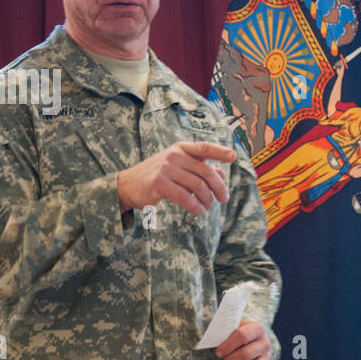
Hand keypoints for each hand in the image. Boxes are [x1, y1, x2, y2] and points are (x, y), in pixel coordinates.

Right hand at [117, 141, 237, 216]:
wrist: (127, 185)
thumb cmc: (156, 176)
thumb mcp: (177, 167)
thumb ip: (198, 169)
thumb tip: (221, 175)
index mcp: (180, 149)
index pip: (204, 148)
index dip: (220, 152)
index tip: (233, 157)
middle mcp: (174, 155)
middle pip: (206, 172)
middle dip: (219, 188)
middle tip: (223, 199)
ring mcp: (166, 169)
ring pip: (198, 186)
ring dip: (207, 200)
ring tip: (208, 207)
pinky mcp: (160, 184)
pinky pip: (186, 197)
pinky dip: (196, 206)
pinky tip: (199, 211)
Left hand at [216, 320, 270, 359]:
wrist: (252, 340)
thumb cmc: (237, 334)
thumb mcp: (233, 327)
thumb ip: (225, 331)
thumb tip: (213, 339)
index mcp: (257, 329)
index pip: (242, 336)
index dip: (227, 346)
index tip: (218, 352)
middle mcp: (265, 344)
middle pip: (246, 354)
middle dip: (230, 359)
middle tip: (223, 359)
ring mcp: (267, 358)